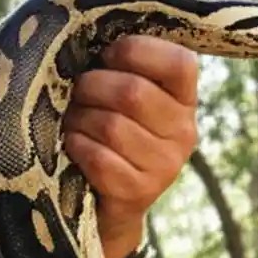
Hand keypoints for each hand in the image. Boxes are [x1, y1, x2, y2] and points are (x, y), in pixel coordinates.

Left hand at [63, 35, 199, 246]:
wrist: (113, 208)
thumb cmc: (116, 141)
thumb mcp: (132, 106)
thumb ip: (126, 76)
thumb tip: (87, 50)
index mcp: (185, 100)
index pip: (178, 63)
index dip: (136, 51)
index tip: (107, 57)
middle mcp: (183, 132)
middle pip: (132, 92)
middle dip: (92, 86)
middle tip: (76, 93)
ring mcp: (164, 166)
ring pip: (111, 125)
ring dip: (79, 119)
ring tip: (71, 120)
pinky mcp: (138, 192)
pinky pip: (99, 158)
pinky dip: (78, 146)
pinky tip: (72, 145)